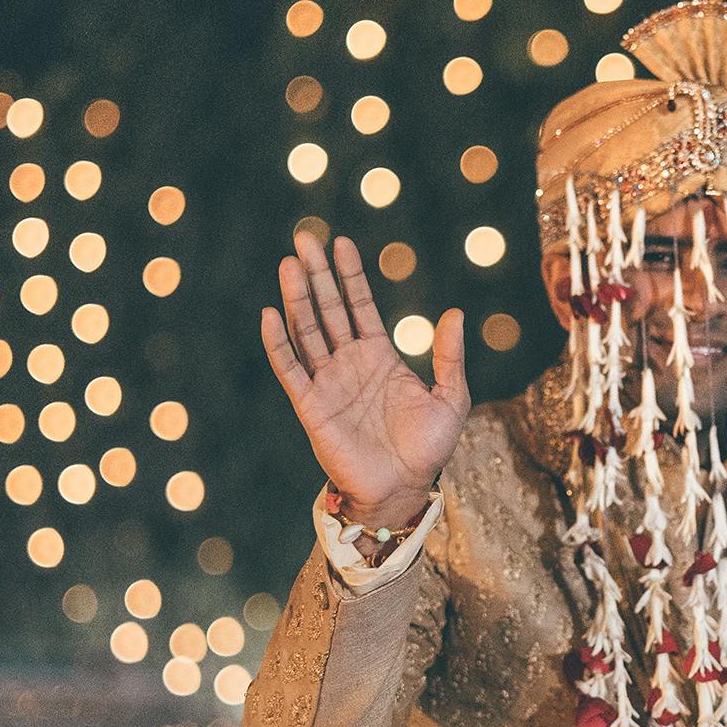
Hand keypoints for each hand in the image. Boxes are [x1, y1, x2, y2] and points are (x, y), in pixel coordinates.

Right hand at [261, 230, 470, 525]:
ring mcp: (328, 382)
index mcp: (380, 356)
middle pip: (329, 309)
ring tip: (289, 264)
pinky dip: (279, 343)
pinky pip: (291, 369)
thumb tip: (455, 313)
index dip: (351, 276)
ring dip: (297, 298)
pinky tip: (271, 314)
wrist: (404, 488)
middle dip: (317, 274)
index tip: (342, 244)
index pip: (360, 306)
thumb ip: (450, 357)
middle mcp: (350, 364)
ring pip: (308, 331)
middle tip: (304, 238)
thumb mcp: (451, 398)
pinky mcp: (312, 406)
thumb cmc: (428, 448)